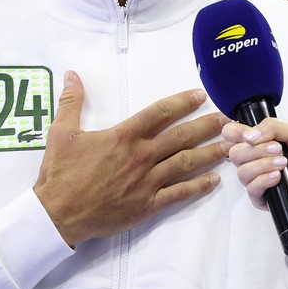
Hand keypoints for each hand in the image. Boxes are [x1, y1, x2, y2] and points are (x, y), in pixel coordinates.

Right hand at [34, 71, 228, 246]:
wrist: (57, 214)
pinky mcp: (147, 205)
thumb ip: (71, 101)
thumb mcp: (61, 132)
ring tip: (229, 146)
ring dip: (210, 153)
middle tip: (227, 119)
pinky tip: (214, 181)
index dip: (182, 102)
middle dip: (207, 126)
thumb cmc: (59, 173)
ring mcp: (146, 182)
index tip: (200, 95)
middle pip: (181, 136)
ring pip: (185, 163)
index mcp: (123, 136)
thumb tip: (72, 74)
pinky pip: (178, 194)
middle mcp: (140, 156)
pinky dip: (198, 187)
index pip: (160, 113)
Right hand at [221, 117, 287, 244]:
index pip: (233, 134)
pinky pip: (251, 188)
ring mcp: (256, 179)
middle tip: (279, 149)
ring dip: (263, 164)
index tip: (249, 135)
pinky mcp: (261, 197)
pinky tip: (277, 177)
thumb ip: (272, 126)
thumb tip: (248, 136)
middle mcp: (254, 159)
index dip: (235, 133)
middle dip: (256, 150)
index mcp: (260, 142)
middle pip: (234, 153)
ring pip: (241, 171)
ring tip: (284, 164)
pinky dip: (263, 180)